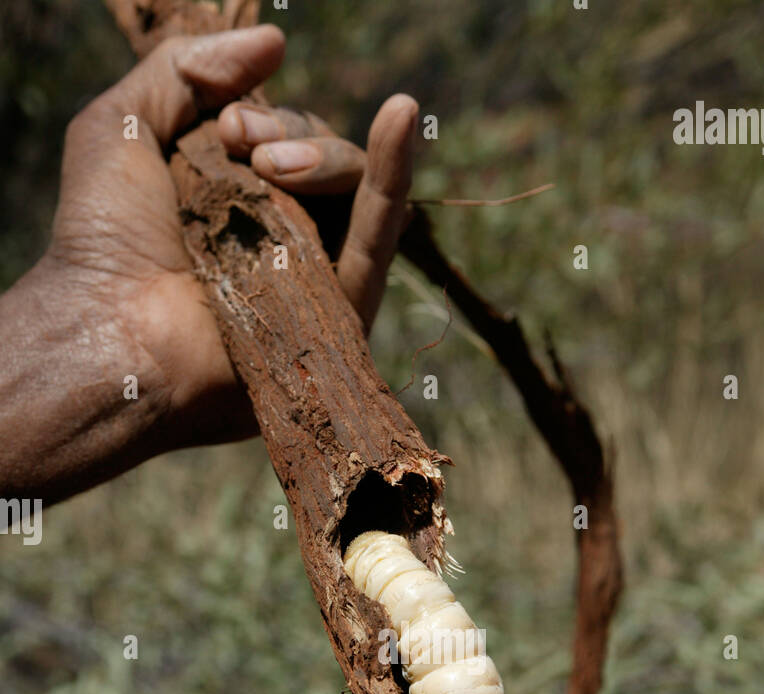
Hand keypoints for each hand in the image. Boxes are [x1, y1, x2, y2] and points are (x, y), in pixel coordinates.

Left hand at [1, 26, 415, 500]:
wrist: (115, 327)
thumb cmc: (104, 239)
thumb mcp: (122, 125)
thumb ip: (187, 70)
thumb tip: (276, 41)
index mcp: (232, 197)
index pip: (281, 136)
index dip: (266, 118)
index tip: (227, 128)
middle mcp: (277, 237)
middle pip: (325, 158)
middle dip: (294, 136)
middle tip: (245, 149)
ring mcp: (312, 276)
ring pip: (353, 190)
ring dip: (325, 158)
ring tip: (276, 170)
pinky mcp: (336, 313)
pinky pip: (379, 240)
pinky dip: (393, 176)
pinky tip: (404, 114)